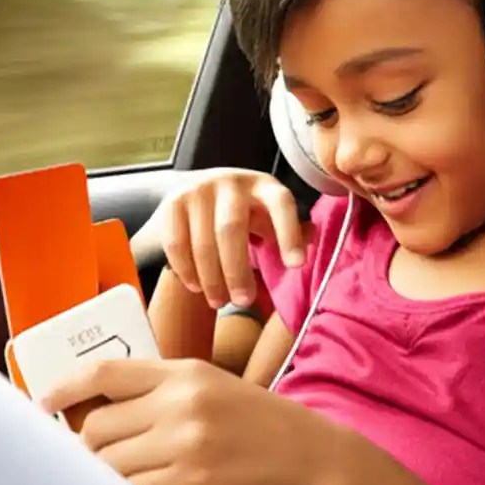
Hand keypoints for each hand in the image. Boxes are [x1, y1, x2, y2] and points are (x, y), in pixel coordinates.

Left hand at [39, 358, 352, 484]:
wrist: (315, 462)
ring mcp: (185, 444)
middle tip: (95, 459)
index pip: (106, 371)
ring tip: (121, 482)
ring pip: (107, 463)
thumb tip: (103, 412)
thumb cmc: (265, 428)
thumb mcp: (216, 389)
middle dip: (87, 447)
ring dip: (104, 477)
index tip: (43, 401)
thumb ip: (164, 393)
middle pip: (96, 425)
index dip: (64, 387)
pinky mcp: (190, 484)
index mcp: (185, 373)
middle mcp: (181, 403)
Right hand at [131, 168, 306, 308]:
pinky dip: (187, 270)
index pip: (281, 204)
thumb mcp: (270, 215)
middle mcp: (231, 182)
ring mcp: (198, 190)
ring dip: (211, 278)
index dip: (289, 234)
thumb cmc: (246, 211)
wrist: (199, 188)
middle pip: (231, 229)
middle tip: (243, 301)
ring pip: (203, 241)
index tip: (296, 266)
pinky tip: (196, 287)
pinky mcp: (173, 203)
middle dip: (237, 270)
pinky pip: (177, 243)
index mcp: (264, 186)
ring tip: (219, 302)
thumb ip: (292, 231)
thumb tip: (310, 241)